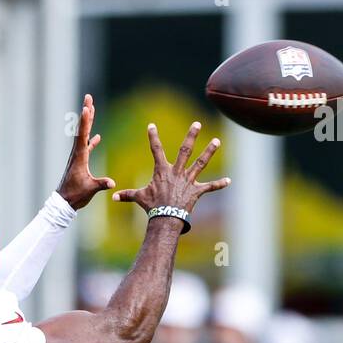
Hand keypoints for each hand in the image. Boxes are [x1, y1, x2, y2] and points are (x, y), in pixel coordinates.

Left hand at [57, 95, 115, 209]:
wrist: (64, 203)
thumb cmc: (76, 196)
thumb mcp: (90, 189)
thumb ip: (101, 184)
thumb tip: (112, 183)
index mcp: (79, 157)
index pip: (83, 135)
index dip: (85, 120)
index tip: (87, 107)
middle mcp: (77, 153)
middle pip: (82, 129)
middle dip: (86, 113)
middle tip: (88, 97)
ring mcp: (78, 157)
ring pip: (83, 135)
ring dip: (88, 122)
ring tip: (91, 109)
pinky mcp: (79, 163)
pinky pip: (86, 147)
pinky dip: (91, 140)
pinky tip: (97, 136)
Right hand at [112, 120, 229, 219]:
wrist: (165, 219)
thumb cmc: (151, 208)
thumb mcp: (139, 198)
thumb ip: (127, 195)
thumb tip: (113, 197)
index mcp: (162, 171)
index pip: (156, 150)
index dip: (153, 137)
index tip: (151, 125)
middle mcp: (177, 172)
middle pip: (185, 150)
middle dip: (191, 136)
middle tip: (197, 123)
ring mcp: (188, 181)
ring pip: (200, 163)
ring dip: (209, 152)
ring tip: (217, 141)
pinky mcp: (196, 192)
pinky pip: (209, 187)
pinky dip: (219, 184)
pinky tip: (229, 181)